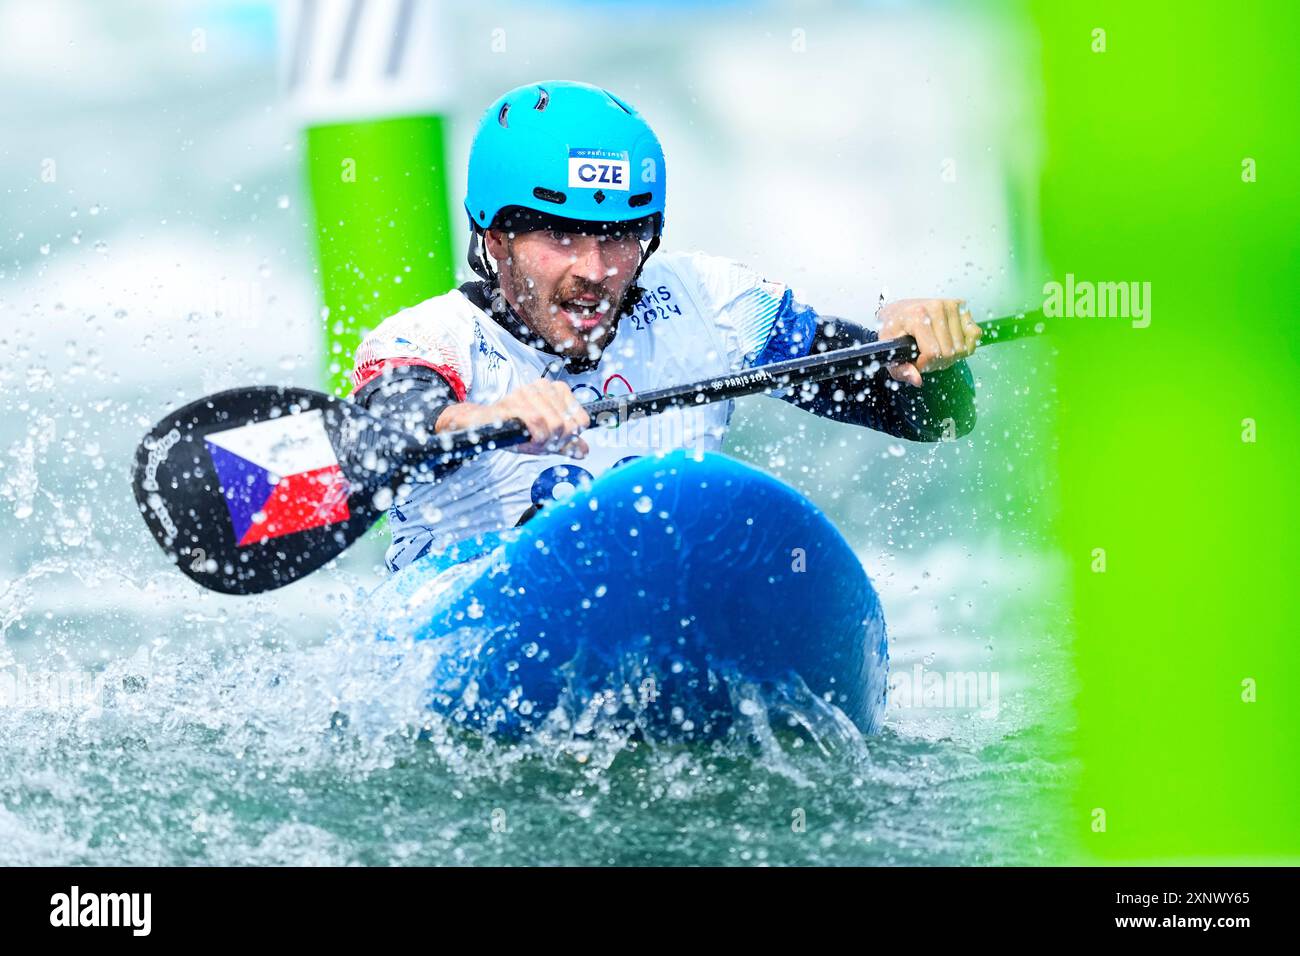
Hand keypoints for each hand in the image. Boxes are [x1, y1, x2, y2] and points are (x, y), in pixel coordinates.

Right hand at [436, 380, 590, 457]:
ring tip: (530, 440)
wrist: (485, 426)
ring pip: (556, 424)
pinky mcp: (516, 400)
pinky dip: (534, 438)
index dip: (571, 437)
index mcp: (558, 391)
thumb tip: (584, 451)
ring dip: (543, 441)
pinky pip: (537, 423)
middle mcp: (545, 386)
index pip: (582, 420)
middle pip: (569, 425)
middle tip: (540, 443)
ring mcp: (530, 391)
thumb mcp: (545, 439)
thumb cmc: (516, 428)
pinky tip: (526, 438)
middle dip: (556, 442)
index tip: (556, 441)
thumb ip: (565, 444)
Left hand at [877, 298, 980, 386]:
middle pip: (949, 352)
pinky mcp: (962, 307)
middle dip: (937, 362)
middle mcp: (936, 307)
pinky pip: (975, 335)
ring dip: (950, 356)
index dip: (925, 364)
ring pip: (962, 348)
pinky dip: (964, 345)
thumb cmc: (894, 330)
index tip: (916, 361)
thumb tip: (917, 380)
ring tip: (935, 349)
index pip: (933, 353)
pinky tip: (949, 343)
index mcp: (917, 315)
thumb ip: (900, 370)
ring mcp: (951, 305)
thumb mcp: (889, 351)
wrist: (898, 311)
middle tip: (925, 357)